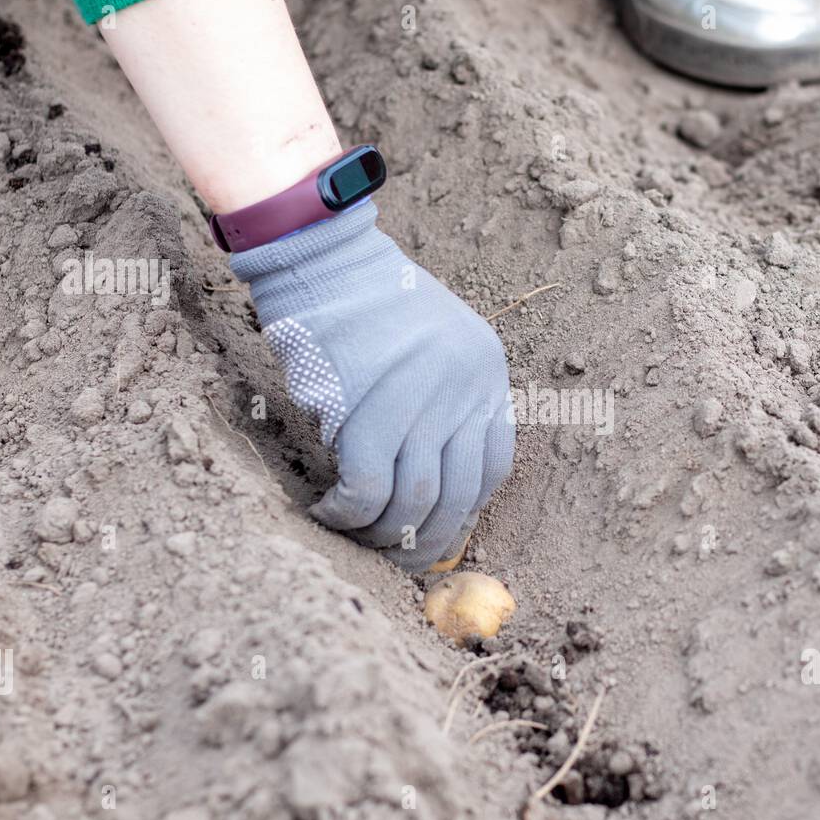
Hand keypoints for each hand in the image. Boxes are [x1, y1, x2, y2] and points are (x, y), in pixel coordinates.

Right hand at [231, 200, 513, 570]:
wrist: (324, 259)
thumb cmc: (367, 304)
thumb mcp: (433, 343)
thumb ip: (443, 402)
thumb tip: (433, 487)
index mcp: (486, 371)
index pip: (495, 466)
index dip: (465, 509)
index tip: (437, 528)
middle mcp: (465, 387)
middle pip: (459, 495)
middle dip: (428, 542)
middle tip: (398, 559)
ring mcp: (420, 399)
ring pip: (415, 501)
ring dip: (385, 536)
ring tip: (357, 537)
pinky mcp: (368, 412)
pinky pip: (367, 491)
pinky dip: (348, 516)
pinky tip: (328, 514)